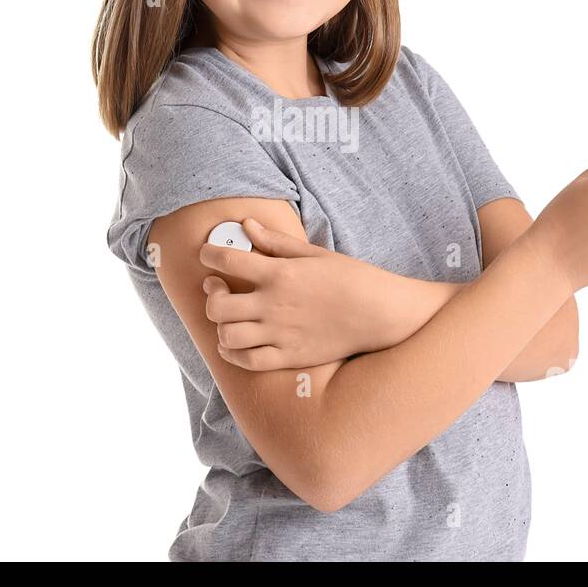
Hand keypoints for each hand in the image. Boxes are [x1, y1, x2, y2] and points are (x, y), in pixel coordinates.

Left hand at [197, 218, 415, 370]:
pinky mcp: (289, 357)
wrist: (380, 313)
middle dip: (210, 294)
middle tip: (215, 287)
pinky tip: (234, 344)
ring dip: (220, 326)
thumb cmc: (350, 278)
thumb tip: (247, 225)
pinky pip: (248, 361)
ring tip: (227, 317)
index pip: (228, 260)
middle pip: (218, 305)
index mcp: (280, 273)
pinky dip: (233, 354)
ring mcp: (280, 334)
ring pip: (228, 337)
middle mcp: (274, 305)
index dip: (209, 254)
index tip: (207, 254)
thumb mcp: (313, 253)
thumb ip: (275, 241)